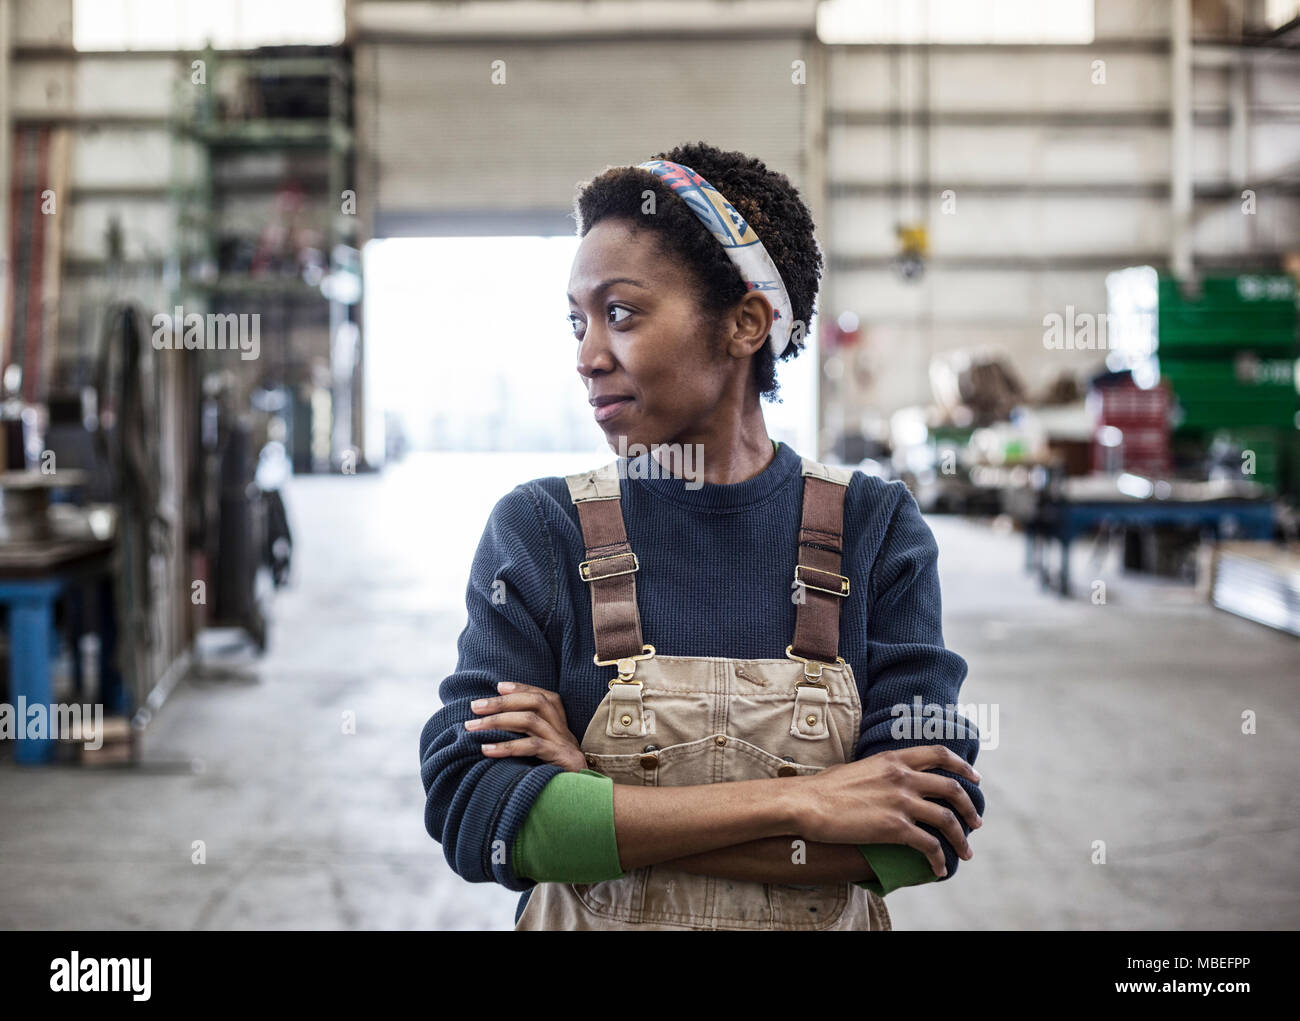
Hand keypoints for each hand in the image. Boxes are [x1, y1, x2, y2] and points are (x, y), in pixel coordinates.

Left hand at [464, 682, 586, 772]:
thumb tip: (493, 729)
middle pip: (536, 703)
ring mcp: (563, 744)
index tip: (498, 687)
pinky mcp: (561, 759)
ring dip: (498, 721)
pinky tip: (486, 750)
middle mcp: (564, 731)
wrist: (584, 802)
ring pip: (531, 720)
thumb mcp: (544, 756)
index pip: (544, 697)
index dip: (523, 688)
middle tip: (474, 706)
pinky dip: (507, 746)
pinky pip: (532, 746)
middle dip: (502, 702)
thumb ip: (528, 741)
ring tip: (472, 727)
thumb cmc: (557, 779)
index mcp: (561, 727)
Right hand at [791, 746, 982, 877]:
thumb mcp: (858, 767)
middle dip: (969, 808)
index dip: (962, 766)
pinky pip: (928, 845)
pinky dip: (938, 859)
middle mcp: (903, 777)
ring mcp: (901, 802)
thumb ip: (880, 771)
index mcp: (894, 759)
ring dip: (961, 838)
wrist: (808, 803)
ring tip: (966, 851)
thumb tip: (885, 780)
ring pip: (947, 819)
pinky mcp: (895, 828)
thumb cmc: (824, 788)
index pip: (939, 754)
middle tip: (976, 822)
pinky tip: (938, 869)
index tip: (974, 779)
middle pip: (952, 789)